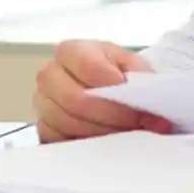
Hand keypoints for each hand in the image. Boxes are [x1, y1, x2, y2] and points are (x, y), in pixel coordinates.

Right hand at [33, 39, 173, 142]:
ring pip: (68, 122)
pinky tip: (106, 139)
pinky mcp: (44, 127)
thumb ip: (142, 80)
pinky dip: (87, 143)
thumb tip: (151, 108)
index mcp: (70, 50)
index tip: (134, 98)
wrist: (105, 85)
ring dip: (102, 131)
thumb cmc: (116, 72)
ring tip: (126, 130)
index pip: (87, 67)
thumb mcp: (133, 65)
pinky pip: (60, 140)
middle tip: (135, 121)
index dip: (113, 86)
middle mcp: (50, 74)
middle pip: (75, 99)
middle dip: (110, 114)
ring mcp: (43, 102)